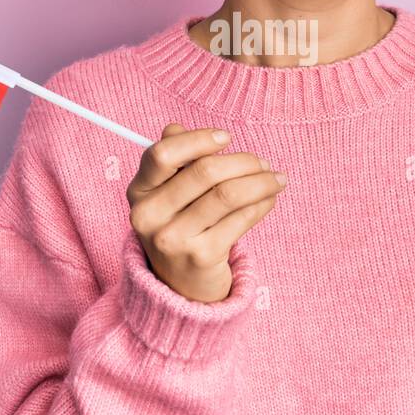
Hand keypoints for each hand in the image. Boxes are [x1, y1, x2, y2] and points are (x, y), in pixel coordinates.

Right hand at [126, 122, 286, 302]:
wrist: (181, 286)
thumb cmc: (181, 225)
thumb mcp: (167, 194)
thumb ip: (172, 160)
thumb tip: (176, 128)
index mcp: (139, 192)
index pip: (162, 154)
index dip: (198, 140)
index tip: (227, 138)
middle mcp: (149, 216)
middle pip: (204, 171)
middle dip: (243, 162)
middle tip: (263, 164)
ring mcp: (173, 239)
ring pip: (227, 194)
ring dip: (260, 182)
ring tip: (276, 179)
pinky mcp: (201, 257)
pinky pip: (240, 219)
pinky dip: (261, 204)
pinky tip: (269, 200)